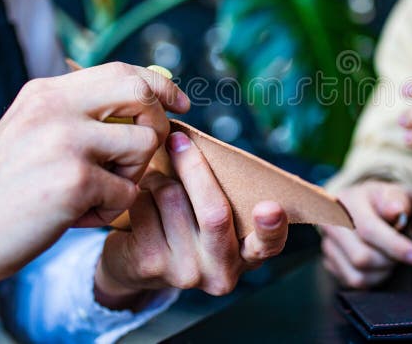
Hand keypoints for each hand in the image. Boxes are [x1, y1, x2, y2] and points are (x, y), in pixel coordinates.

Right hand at [0, 62, 189, 303]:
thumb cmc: (0, 190)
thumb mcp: (33, 131)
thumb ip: (78, 113)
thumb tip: (145, 99)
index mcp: (46, 91)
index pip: (122, 70)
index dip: (159, 85)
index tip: (179, 103)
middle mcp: (56, 106)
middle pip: (142, 95)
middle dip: (158, 125)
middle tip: (141, 156)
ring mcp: (65, 140)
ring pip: (144, 144)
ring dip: (131, 176)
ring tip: (93, 193)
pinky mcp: (74, 180)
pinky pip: (128, 191)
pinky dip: (110, 210)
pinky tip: (76, 216)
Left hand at [95, 131, 287, 306]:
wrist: (139, 268)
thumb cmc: (188, 228)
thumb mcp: (214, 219)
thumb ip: (221, 193)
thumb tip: (193, 145)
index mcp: (248, 256)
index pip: (268, 244)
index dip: (272, 226)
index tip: (269, 207)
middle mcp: (222, 271)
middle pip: (214, 212)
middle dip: (194, 166)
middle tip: (178, 139)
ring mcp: (185, 273)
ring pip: (171, 197)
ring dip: (159, 179)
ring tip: (156, 183)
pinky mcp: (149, 265)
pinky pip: (143, 205)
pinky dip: (138, 193)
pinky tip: (140, 202)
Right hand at [319, 180, 411, 288]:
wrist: (367, 206)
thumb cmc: (386, 201)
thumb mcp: (396, 193)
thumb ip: (398, 199)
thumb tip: (396, 210)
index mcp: (347, 200)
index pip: (368, 229)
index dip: (395, 246)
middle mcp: (330, 222)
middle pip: (361, 257)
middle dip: (390, 260)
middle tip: (405, 252)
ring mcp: (327, 243)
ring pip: (358, 274)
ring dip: (384, 271)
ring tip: (392, 255)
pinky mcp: (329, 262)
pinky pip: (354, 282)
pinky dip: (374, 278)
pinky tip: (381, 264)